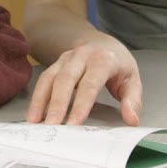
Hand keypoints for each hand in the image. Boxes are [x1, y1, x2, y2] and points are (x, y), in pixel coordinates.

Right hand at [26, 39, 142, 125]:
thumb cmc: (117, 64)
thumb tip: (131, 120)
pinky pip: (43, 80)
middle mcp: (81, 56)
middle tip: (52, 126)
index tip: (74, 123)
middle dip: (57, 103)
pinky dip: (37, 97)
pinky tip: (34, 114)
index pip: (91, 83)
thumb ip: (132, 100)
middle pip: (66, 79)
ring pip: (50, 78)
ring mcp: (66, 59)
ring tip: (35, 122)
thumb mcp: (132, 79)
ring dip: (41, 100)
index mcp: (103, 59)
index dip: (81, 103)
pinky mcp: (55, 64)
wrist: (101, 42)